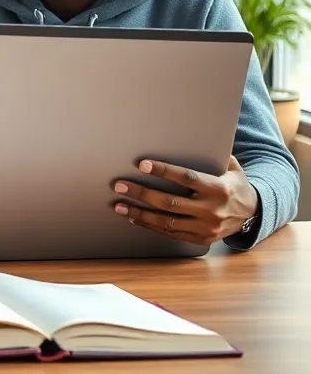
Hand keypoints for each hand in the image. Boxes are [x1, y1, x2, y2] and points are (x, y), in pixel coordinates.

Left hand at [111, 156, 258, 245]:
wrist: (254, 214)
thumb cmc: (235, 184)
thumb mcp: (232, 168)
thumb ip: (214, 154)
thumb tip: (192, 134)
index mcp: (218, 189)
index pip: (186, 178)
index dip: (163, 171)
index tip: (142, 165)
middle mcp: (212, 210)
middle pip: (170, 202)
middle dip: (141, 193)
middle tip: (119, 185)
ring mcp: (206, 227)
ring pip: (166, 221)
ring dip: (139, 213)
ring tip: (119, 205)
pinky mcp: (201, 239)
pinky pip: (171, 233)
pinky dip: (150, 226)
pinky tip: (134, 217)